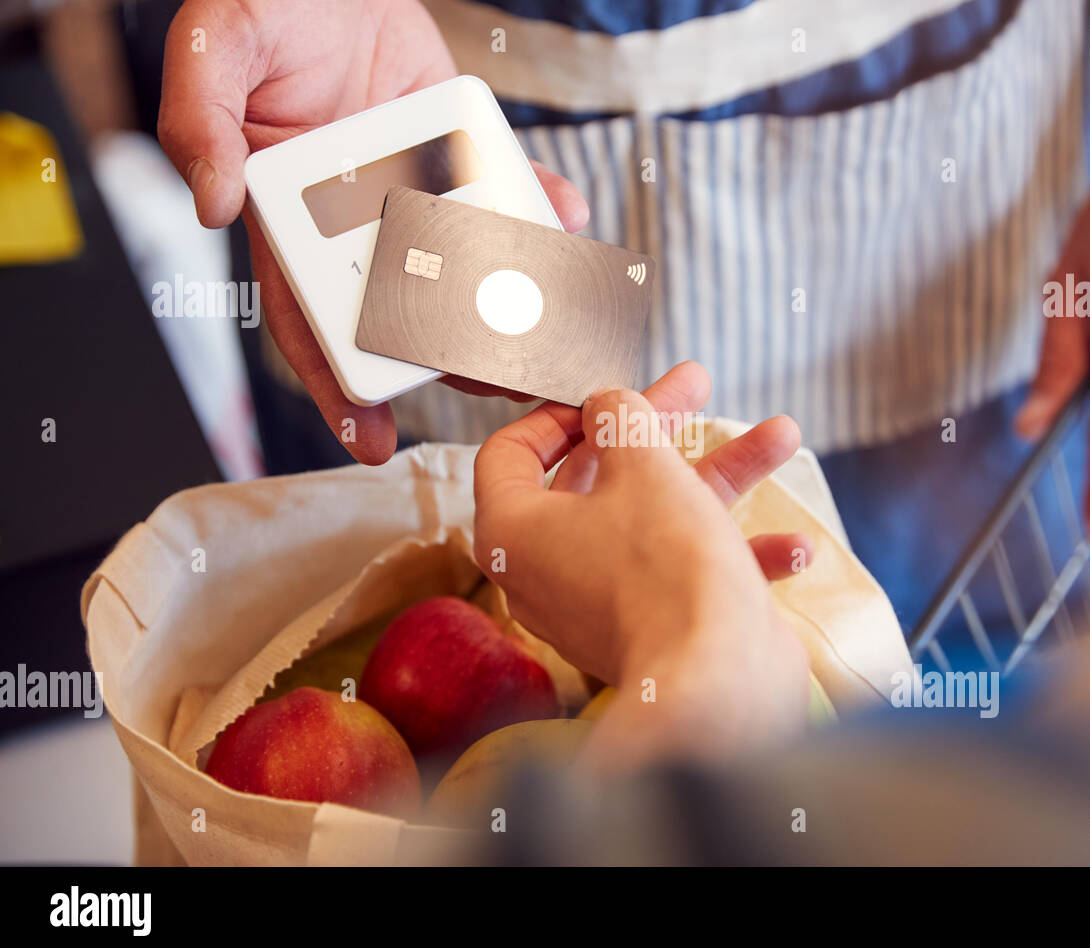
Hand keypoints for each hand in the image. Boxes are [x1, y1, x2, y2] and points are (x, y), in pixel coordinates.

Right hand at [157, 0, 588, 463]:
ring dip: (512, 310)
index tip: (370, 439)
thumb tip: (209, 203)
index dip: (336, 387)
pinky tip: (565, 224)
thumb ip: (200, 119)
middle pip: (409, 319)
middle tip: (505, 390)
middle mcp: (363, 229)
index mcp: (298, 228)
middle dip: (455, 363)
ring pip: (468, 275)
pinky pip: (506, 199)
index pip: (312, 324)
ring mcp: (422, 200)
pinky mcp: (465, 162)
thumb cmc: (270, 14)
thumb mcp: (217, 49)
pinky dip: (539, 214)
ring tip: (553, 338)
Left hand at [473, 362, 811, 770]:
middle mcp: (548, 571)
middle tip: (694, 387)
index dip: (558, 411)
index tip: (605, 392)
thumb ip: (623, 415)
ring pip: (656, 518)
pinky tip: (793, 547)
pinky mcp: (653, 628)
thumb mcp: (645, 462)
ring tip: (778, 436)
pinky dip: (736, 551)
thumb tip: (611, 404)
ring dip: (721, 475)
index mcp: (515, 531)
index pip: (509, 454)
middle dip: (657, 425)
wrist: (714, 680)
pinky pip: (687, 574)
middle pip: (596, 477)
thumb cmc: (665, 571)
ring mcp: (601, 602)